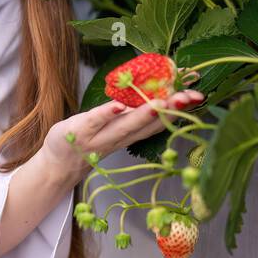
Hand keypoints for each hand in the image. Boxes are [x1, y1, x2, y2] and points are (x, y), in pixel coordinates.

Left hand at [40, 89, 205, 181]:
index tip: (199, 97)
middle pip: (146, 124)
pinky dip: (106, 113)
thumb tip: (157, 92)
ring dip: (144, 114)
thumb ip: (134, 115)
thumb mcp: (115, 129)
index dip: (179, 111)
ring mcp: (99, 136)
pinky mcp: (79, 131)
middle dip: (169, 111)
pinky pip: (94, 121)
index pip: (158, 121)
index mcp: (129, 133)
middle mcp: (118, 137)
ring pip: (125, 125)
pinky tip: (117, 104)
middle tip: (188, 98)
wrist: (59, 164)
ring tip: (161, 103)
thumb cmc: (89, 141)